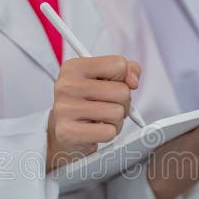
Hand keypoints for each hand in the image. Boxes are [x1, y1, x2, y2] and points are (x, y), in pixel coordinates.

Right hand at [47, 56, 140, 171]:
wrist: (66, 131)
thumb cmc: (89, 102)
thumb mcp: (105, 79)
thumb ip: (126, 70)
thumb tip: (133, 81)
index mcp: (74, 67)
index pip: (118, 64)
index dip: (123, 78)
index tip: (111, 85)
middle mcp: (66, 86)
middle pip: (121, 91)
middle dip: (123, 102)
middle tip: (107, 106)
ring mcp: (65, 110)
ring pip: (117, 112)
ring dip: (116, 120)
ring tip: (101, 119)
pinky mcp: (68, 132)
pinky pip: (109, 132)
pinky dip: (109, 134)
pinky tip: (96, 131)